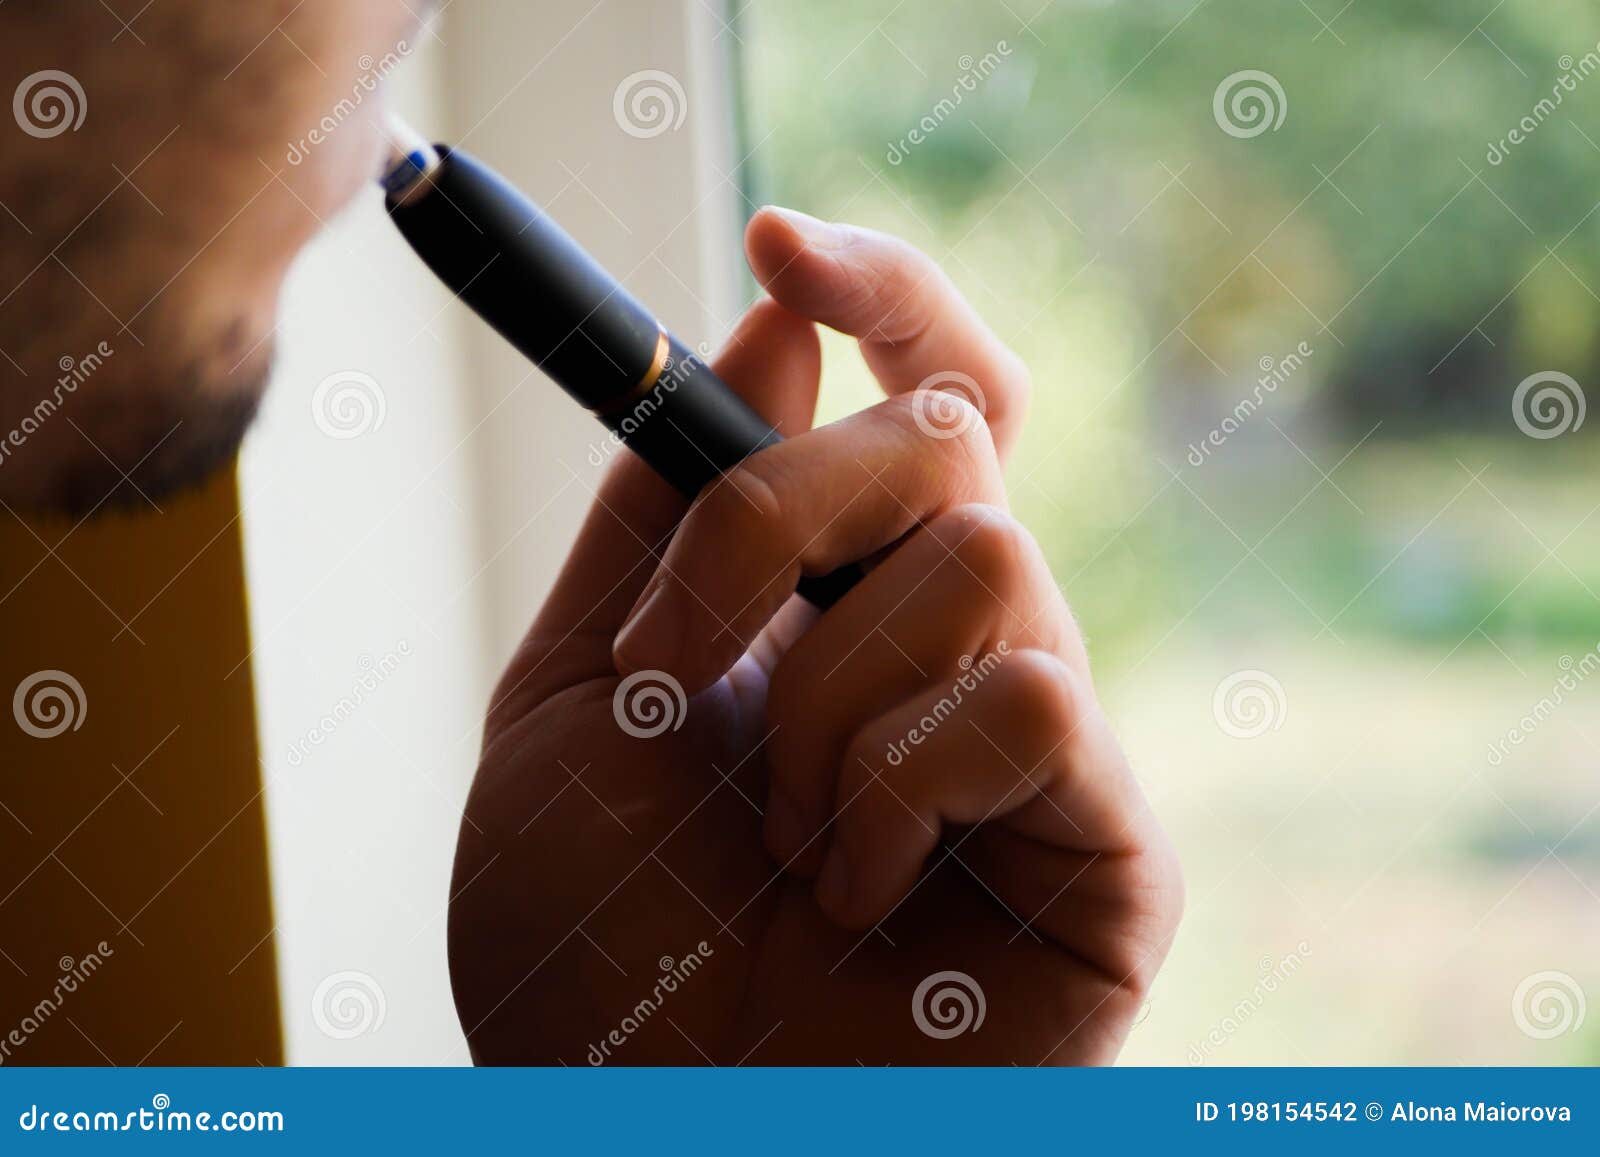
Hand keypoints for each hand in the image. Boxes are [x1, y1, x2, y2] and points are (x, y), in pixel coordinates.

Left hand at [447, 208, 1182, 1064]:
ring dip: (826, 703)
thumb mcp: (575, 699)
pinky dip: (900, 791)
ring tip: (782, 841)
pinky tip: (858, 895)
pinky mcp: (1114, 846)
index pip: (921, 400)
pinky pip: (1034, 704)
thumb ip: (664, 518)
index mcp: (840, 604)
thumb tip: (775, 328)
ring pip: (984, 560)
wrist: (643, 1130)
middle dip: (773, 518)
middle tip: (676, 672)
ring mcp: (1045, 744)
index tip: (781, 244)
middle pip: (947, 433)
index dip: (884, 299)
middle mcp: (956, 651)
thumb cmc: (600, 949)